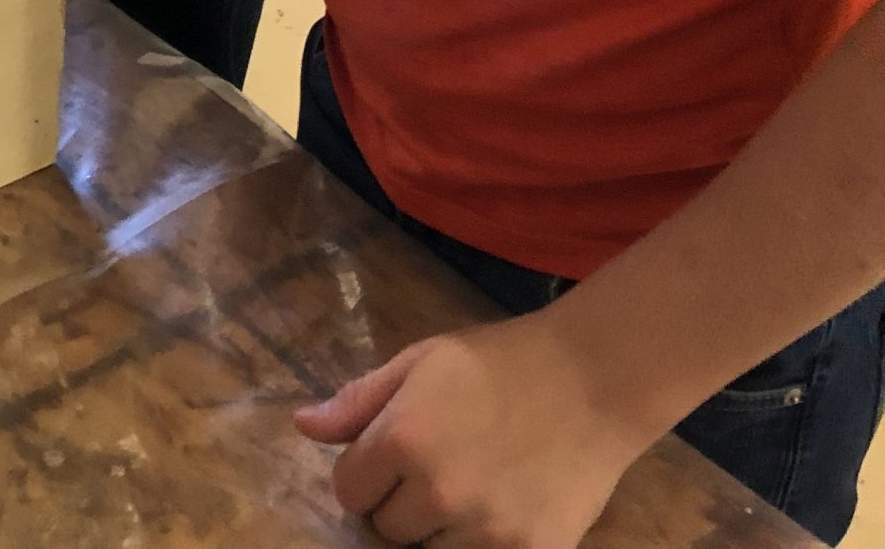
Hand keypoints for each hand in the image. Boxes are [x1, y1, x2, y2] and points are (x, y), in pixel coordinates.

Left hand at [294, 315, 647, 548]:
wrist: (591, 382)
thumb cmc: (498, 362)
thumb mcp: (420, 362)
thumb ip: (358, 401)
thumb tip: (302, 427)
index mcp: (403, 440)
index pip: (347, 491)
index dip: (364, 473)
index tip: (390, 456)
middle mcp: (438, 493)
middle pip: (385, 531)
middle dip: (399, 503)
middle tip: (436, 468)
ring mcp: (486, 533)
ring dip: (440, 529)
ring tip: (471, 486)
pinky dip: (480, 545)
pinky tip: (499, 511)